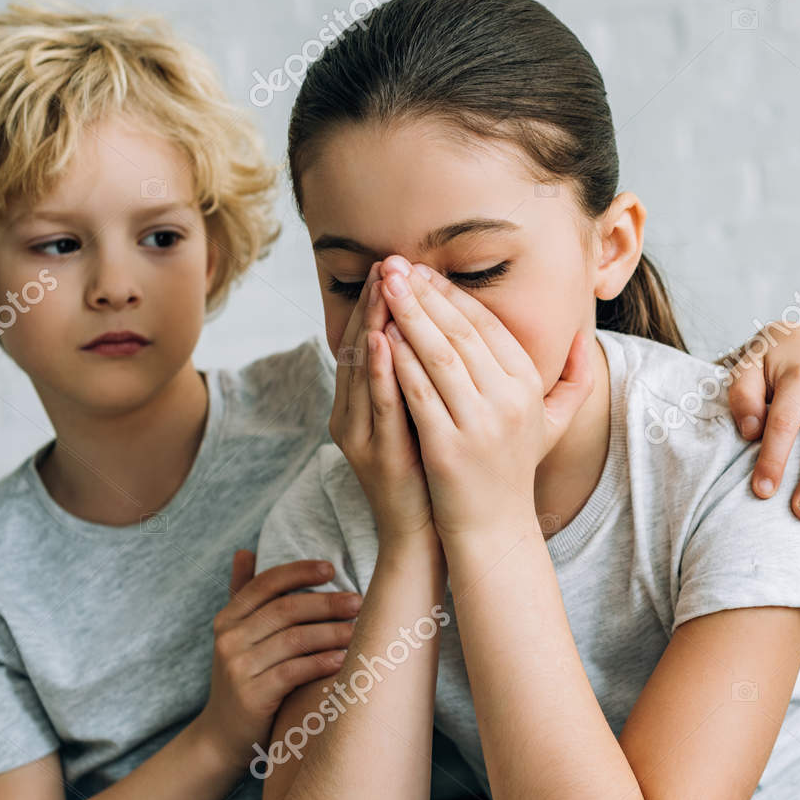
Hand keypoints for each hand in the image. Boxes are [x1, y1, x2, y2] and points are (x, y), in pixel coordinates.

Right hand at [197, 552, 362, 761]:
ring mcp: (238, 668)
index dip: (300, 571)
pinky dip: (321, 663)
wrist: (222, 736)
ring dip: (332, 633)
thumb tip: (244, 551)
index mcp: (228, 618)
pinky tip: (343, 660)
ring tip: (360, 630)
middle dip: (326, 603)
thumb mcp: (236, 637)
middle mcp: (229, 639)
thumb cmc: (243, 678)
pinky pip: (294, 672)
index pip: (266, 583)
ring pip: (294, 640)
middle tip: (359, 601)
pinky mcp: (252, 696)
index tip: (332, 568)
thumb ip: (242, 595)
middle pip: (286, 610)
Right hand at [329, 259, 433, 541]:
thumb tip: (443, 333)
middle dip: (374, 303)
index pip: (371, 340)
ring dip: (371, 325)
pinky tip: (383, 343)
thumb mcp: (428, 418)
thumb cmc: (434, 473)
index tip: (397, 266)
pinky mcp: (376, 456)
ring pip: (362, 371)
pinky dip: (378, 373)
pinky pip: (377, 408)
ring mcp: (362, 435)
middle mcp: (355, 414)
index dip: (381, 302)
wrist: (429, 535)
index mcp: (367, 403)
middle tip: (386, 263)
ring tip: (382, 288)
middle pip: (360, 347)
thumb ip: (428, 379)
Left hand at [378, 260, 593, 540]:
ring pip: (438, 356)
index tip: (422, 272)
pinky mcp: (448, 447)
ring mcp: (479, 425)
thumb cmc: (514, 468)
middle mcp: (509, 402)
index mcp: (528, 387)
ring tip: (383, 287)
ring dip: (408, 316)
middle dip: (425, 295)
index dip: (452, 295)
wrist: (493, 528)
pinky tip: (379, 335)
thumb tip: (588, 336)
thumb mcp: (554, 422)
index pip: (487, 326)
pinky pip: (418, 392)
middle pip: (461, 334)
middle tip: (394, 265)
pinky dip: (398, 360)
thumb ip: (576, 378)